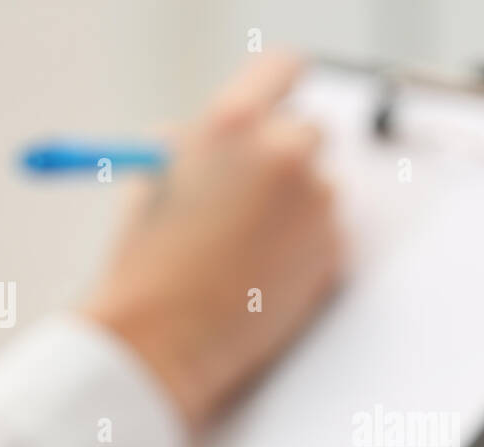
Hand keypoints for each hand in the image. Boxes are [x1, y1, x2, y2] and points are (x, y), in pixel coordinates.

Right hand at [84, 53, 340, 426]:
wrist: (166, 341)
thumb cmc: (147, 265)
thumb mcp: (154, 181)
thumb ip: (196, 146)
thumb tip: (220, 136)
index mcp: (233, 125)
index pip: (280, 70)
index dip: (279, 87)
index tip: (280, 102)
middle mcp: (285, 154)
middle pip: (309, 132)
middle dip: (286, 160)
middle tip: (254, 198)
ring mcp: (318, 205)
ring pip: (320, 191)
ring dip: (295, 213)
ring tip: (244, 255)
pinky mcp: (336, 251)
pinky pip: (328, 238)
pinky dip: (306, 254)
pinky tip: (262, 281)